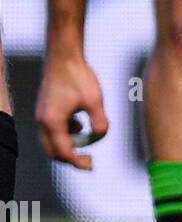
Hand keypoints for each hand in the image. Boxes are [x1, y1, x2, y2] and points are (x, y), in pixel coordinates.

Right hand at [36, 54, 108, 169]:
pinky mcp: (45, 109)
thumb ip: (100, 124)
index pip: (63, 152)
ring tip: (86, 140)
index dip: (78, 162)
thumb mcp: (95, 101)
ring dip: (67, 146)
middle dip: (70, 159)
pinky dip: (64, 135)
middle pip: (52, 152)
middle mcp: (42, 121)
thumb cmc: (79, 76)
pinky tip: (79, 125)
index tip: (92, 165)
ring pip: (50, 142)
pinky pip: (51, 131)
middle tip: (89, 161)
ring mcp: (41, 115)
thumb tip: (99, 138)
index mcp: (52, 122)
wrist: (64, 56)